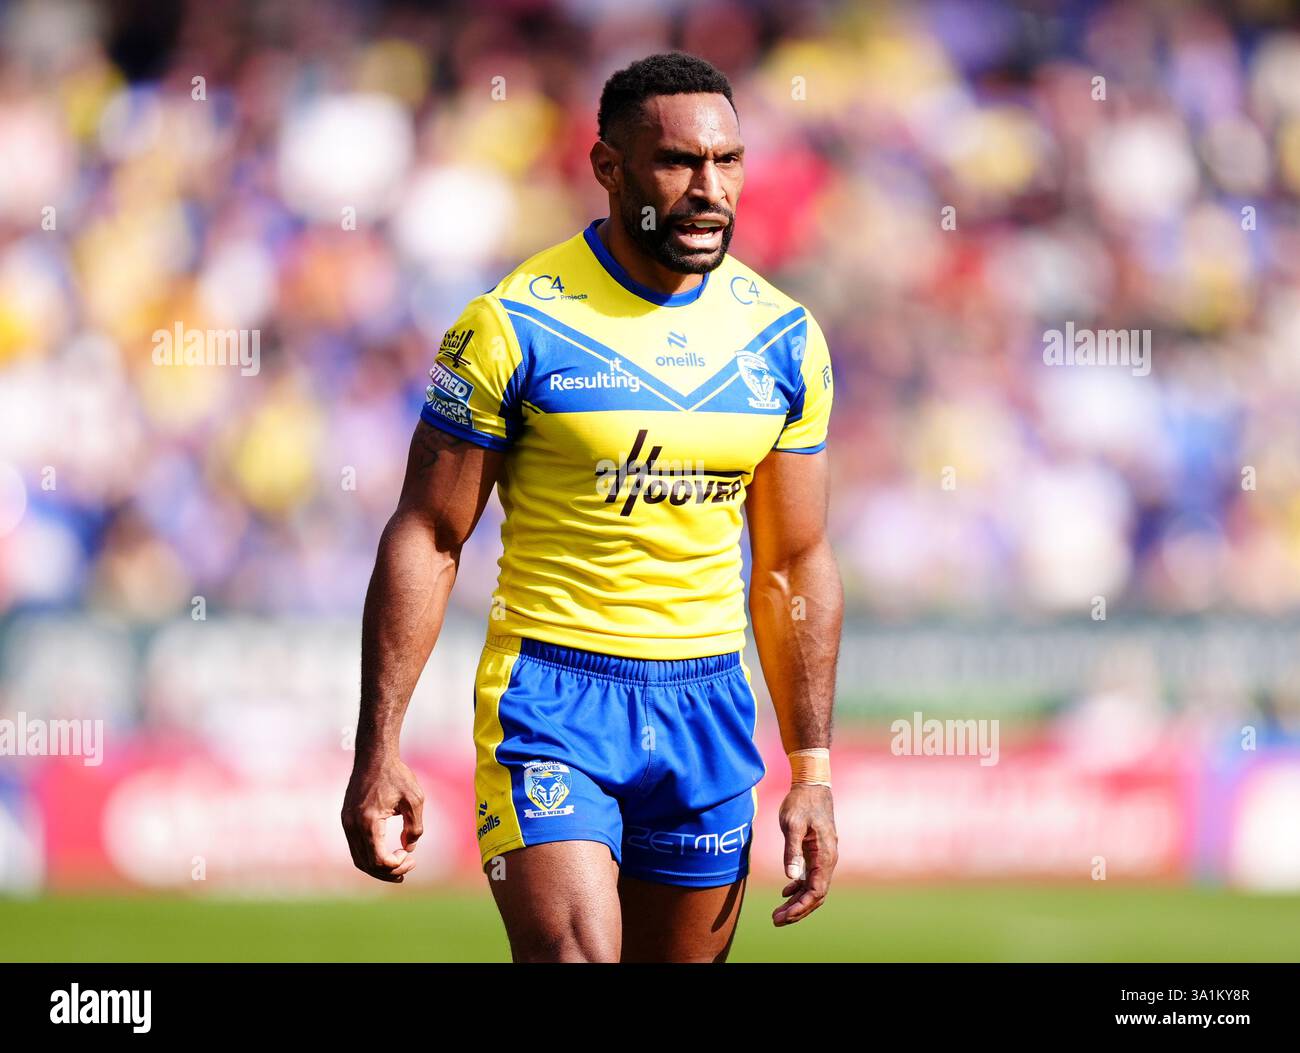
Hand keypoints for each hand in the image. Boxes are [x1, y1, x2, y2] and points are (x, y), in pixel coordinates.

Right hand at [341, 753, 424, 882]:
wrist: (374, 756)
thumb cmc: (397, 775)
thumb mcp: (415, 799)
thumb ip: (414, 827)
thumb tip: (408, 848)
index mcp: (369, 821)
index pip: (378, 860)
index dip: (396, 866)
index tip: (410, 856)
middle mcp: (353, 825)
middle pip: (366, 864)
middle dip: (388, 872)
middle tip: (408, 866)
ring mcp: (347, 823)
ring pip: (358, 858)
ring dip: (378, 868)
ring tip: (398, 867)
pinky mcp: (346, 819)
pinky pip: (355, 847)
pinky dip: (369, 856)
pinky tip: (386, 854)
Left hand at [773, 783, 836, 925]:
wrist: (811, 785)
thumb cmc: (800, 803)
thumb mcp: (792, 825)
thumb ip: (791, 851)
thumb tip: (790, 877)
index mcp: (824, 856)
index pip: (816, 892)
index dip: (801, 907)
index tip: (783, 916)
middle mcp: (828, 860)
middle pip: (816, 895)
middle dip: (797, 910)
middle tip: (776, 920)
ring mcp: (823, 857)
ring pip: (813, 888)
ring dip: (797, 902)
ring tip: (778, 914)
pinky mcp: (817, 852)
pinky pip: (811, 877)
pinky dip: (799, 888)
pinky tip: (785, 893)